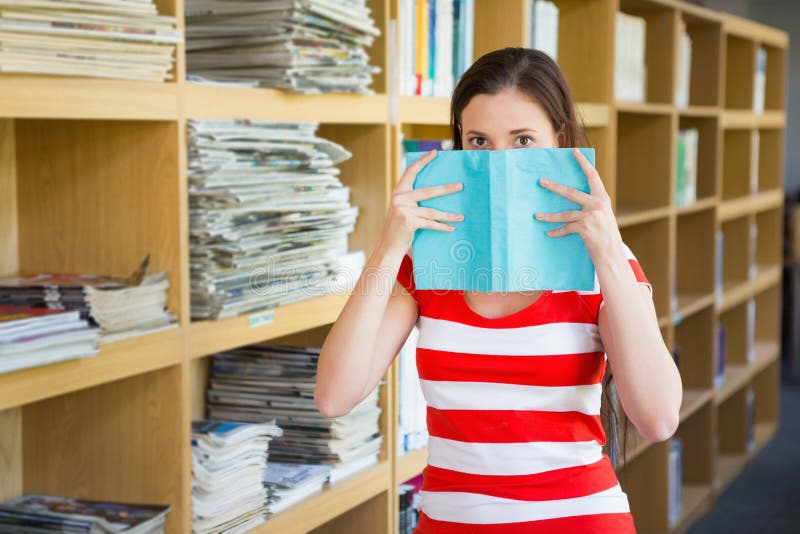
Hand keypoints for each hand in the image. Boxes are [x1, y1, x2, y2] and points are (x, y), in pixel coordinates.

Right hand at [379, 149, 464, 254]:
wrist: (388, 246)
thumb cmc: (399, 228)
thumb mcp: (402, 210)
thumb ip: (412, 200)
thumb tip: (437, 192)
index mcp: (398, 192)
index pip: (411, 171)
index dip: (423, 161)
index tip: (435, 152)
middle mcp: (399, 198)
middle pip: (428, 191)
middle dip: (446, 189)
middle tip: (460, 186)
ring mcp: (403, 209)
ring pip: (432, 211)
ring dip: (448, 214)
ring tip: (461, 216)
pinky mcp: (408, 221)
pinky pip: (430, 223)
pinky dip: (442, 226)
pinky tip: (451, 228)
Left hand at [534, 147, 623, 262]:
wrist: (612, 255)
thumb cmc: (605, 235)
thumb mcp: (602, 216)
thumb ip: (591, 206)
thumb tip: (573, 198)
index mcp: (603, 198)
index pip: (592, 176)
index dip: (583, 163)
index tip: (574, 152)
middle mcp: (598, 204)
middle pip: (571, 192)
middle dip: (554, 187)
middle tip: (541, 181)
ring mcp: (591, 216)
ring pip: (564, 213)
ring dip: (549, 216)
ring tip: (537, 216)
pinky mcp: (585, 228)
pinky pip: (566, 228)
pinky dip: (557, 231)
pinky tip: (549, 233)